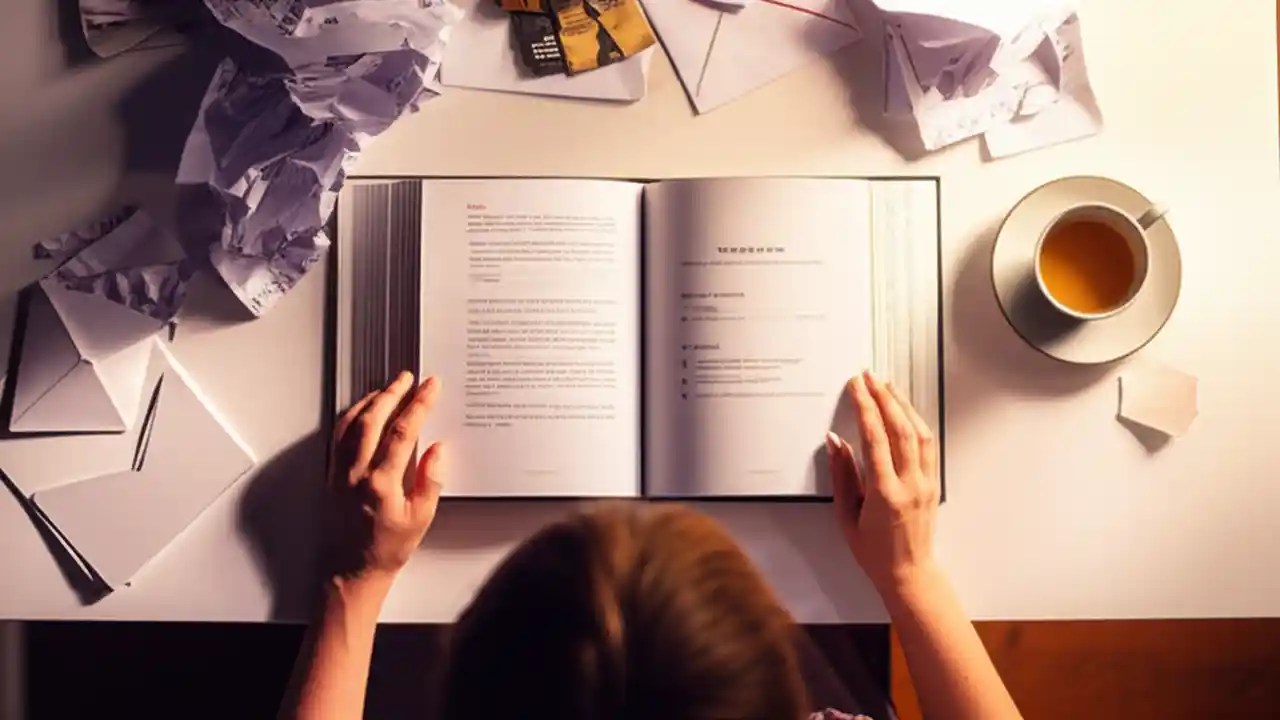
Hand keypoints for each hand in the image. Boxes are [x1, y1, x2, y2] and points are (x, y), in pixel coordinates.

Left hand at [327, 371, 445, 582]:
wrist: (352, 571)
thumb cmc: (385, 549)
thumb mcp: (420, 519)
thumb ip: (430, 481)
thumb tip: (438, 450)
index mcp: (381, 484)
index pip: (403, 432)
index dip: (419, 404)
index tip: (431, 387)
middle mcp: (356, 474)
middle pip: (373, 419)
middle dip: (393, 393)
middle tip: (408, 378)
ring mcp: (339, 473)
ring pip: (352, 424)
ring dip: (371, 401)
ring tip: (387, 388)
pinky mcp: (330, 475)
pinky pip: (338, 436)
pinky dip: (351, 417)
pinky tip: (362, 411)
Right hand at [827, 370, 940, 599]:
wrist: (909, 573)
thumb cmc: (873, 552)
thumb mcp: (846, 516)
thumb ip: (842, 476)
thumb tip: (836, 441)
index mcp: (885, 493)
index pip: (875, 438)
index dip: (865, 407)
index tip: (855, 387)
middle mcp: (910, 484)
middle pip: (900, 429)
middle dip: (884, 398)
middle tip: (869, 378)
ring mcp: (926, 483)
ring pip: (919, 433)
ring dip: (903, 406)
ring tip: (887, 387)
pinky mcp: (933, 484)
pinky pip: (928, 446)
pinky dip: (916, 423)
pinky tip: (905, 412)